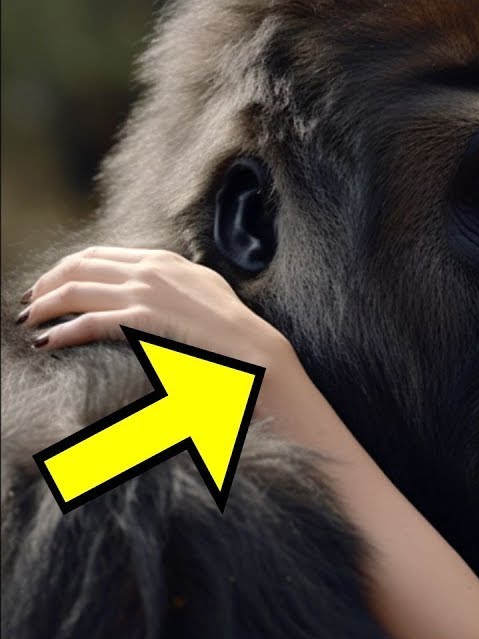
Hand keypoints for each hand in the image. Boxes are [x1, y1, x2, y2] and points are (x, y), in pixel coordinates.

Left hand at [17, 246, 288, 367]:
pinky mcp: (144, 319)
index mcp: (164, 260)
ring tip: (30, 323)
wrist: (253, 349)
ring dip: (45, 306)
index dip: (65, 269)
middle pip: (79, 267)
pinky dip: (62, 331)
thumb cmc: (233, 331)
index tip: (49, 286)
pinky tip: (47, 343)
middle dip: (46, 285)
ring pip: (76, 290)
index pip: (99, 255)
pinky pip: (88, 322)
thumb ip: (174, 284)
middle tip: (30, 305)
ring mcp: (146, 292)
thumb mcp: (204, 292)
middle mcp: (150, 269)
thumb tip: (149, 292)